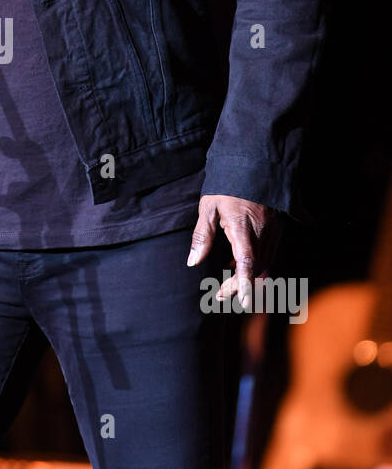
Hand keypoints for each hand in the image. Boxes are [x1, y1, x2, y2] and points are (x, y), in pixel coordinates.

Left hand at [187, 194, 280, 308]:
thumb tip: (193, 262)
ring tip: (227, 283)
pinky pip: (268, 255)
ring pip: (264, 264)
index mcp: (242, 226)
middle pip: (255, 268)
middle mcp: (262, 231)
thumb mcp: (208, 208)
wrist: (252, 167)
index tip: (244, 301)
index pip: (246, 261)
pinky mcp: (276, 230)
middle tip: (219, 294)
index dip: (245, 283)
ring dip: (247, 277)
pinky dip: (254, 265)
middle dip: (239, 285)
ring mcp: (272, 231)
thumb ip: (202, 236)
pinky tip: (237, 265)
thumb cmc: (226, 187)